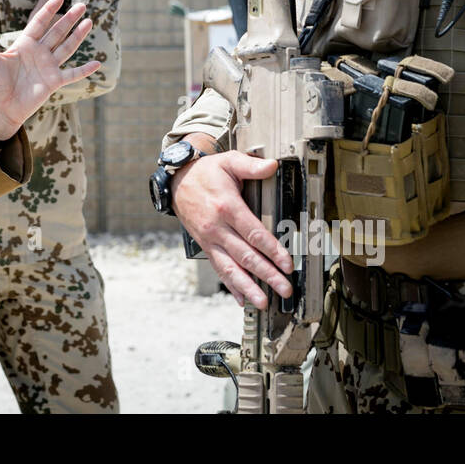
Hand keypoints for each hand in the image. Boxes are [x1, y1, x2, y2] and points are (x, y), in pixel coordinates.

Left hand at [0, 0, 99, 140]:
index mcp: (24, 44)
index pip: (39, 23)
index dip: (49, 10)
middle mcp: (38, 53)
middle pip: (57, 32)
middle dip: (69, 19)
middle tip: (81, 5)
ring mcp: (48, 67)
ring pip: (67, 48)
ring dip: (78, 36)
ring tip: (89, 21)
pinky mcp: (53, 82)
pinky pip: (72, 74)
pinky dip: (84, 70)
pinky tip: (97, 64)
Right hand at [171, 150, 292, 308]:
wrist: (177, 181)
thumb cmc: (206, 172)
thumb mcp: (228, 161)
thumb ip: (251, 165)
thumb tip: (272, 165)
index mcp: (226, 207)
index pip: (253, 234)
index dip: (272, 251)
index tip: (287, 264)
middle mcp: (217, 228)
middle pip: (246, 256)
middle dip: (267, 275)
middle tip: (285, 289)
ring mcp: (210, 239)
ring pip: (230, 268)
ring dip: (248, 287)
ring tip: (263, 302)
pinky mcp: (205, 246)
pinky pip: (219, 268)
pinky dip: (231, 285)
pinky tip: (242, 298)